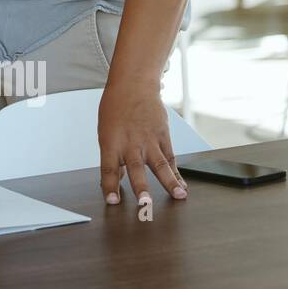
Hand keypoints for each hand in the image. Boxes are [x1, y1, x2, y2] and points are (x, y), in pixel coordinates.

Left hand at [98, 82, 188, 204]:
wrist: (133, 85)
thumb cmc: (115, 108)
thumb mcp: (106, 132)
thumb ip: (113, 156)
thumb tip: (119, 179)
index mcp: (110, 142)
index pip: (108, 169)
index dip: (110, 186)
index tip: (113, 202)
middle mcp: (130, 143)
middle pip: (136, 168)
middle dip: (141, 187)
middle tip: (145, 203)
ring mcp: (149, 140)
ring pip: (160, 164)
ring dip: (170, 182)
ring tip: (178, 196)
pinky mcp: (163, 136)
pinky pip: (171, 158)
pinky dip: (177, 173)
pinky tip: (181, 186)